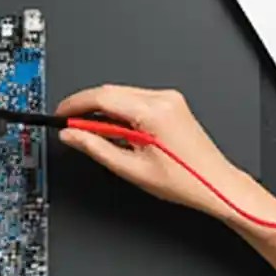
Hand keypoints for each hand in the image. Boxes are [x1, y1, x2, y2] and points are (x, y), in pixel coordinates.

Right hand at [56, 85, 258, 221]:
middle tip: (71, 128)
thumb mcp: (131, 169)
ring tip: (96, 136)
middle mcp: (163, 98)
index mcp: (153, 111)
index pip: (102, 97)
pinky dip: (120, 112)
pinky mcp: (172, 104)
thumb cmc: (184, 181)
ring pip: (123, 95)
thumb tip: (72, 135)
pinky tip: (117, 131)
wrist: (215, 184)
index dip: (75, 105)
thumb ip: (96, 148)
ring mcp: (169, 99)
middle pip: (111, 92)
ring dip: (104, 111)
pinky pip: (136, 99)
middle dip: (87, 108)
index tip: (60, 115)